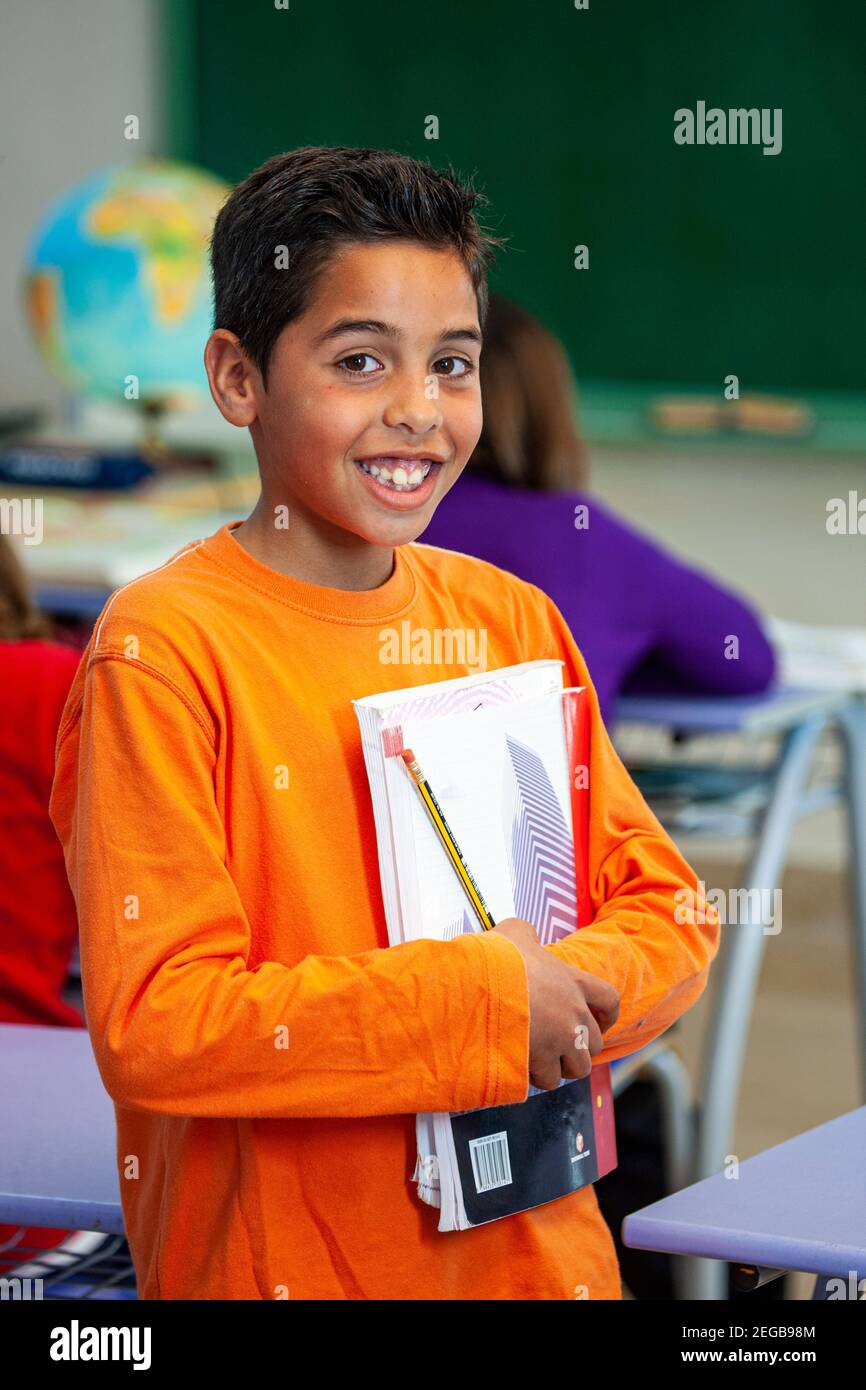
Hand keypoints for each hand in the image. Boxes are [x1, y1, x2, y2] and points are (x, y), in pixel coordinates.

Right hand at [491, 917, 619, 1090]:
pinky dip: (537, 1076)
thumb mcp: (515, 932)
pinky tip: (521, 1064)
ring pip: (576, 1068)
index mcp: (574, 982)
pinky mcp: (541, 1061)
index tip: (598, 1022)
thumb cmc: (498, 958)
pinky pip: (547, 1079)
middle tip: (557, 1045)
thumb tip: (525, 936)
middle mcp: (574, 1014)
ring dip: (560, 1066)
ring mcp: (560, 1040)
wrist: (480, 986)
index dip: (607, 1016)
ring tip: (539, 1059)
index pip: (610, 1001)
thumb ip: (527, 933)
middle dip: (578, 1048)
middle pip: (595, 1045)